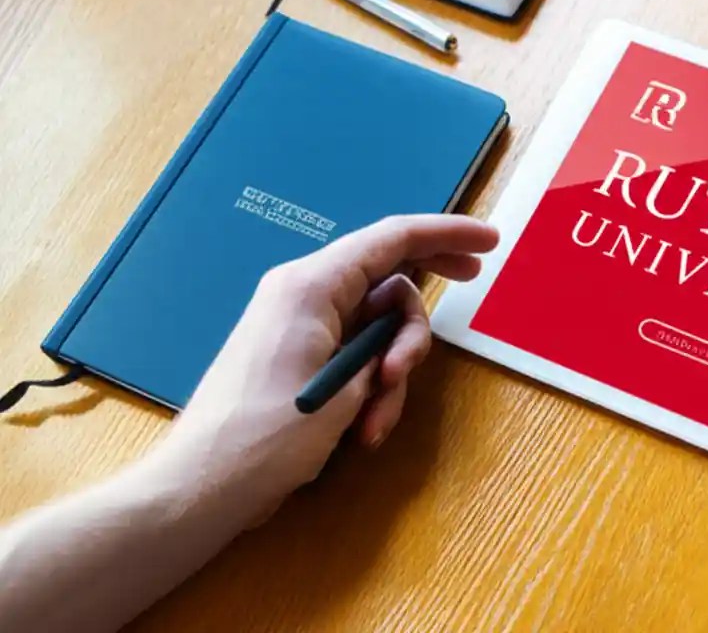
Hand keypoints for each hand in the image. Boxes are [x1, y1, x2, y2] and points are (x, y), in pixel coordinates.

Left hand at [153, 214, 498, 521]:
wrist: (206, 485)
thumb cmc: (269, 434)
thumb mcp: (345, 384)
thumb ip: (382, 342)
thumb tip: (394, 332)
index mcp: (311, 284)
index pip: (393, 238)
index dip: (447, 233)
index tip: (489, 241)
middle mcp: (306, 294)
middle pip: (389, 281)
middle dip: (417, 320)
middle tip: (452, 315)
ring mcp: (302, 327)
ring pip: (377, 329)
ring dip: (392, 375)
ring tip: (374, 420)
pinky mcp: (302, 359)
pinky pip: (355, 356)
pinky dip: (371, 389)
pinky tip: (362, 430)